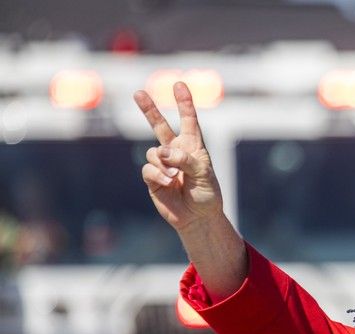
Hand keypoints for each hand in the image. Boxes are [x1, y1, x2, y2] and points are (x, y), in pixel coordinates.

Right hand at [134, 82, 222, 230]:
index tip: (180, 84)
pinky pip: (148, 168)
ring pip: (153, 152)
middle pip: (160, 126)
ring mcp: (163, 164)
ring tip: (175, 178)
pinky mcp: (152, 177)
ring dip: (163, 163)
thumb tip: (160, 151)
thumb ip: (184, 159)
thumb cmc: (206, 195)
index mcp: (193, 147)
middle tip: (139, 93)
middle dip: (149, 109)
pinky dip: (158, 174)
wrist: (198, 218)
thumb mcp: (203, 175)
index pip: (189, 121)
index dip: (184, 103)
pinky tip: (169, 183)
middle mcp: (176, 151)